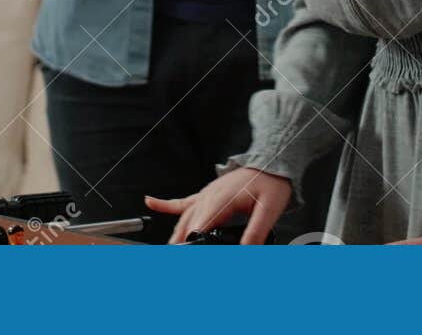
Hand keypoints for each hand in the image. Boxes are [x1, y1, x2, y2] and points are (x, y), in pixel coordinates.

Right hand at [144, 166, 291, 244]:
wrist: (271, 163)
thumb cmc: (271, 183)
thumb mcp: (269, 210)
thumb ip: (256, 232)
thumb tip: (246, 252)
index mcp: (222, 201)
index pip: (200, 227)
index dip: (191, 244)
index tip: (183, 255)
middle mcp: (209, 197)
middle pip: (187, 225)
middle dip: (179, 244)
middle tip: (174, 258)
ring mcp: (206, 195)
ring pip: (183, 218)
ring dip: (175, 235)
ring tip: (169, 250)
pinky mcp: (206, 194)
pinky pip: (182, 200)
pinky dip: (165, 204)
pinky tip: (151, 202)